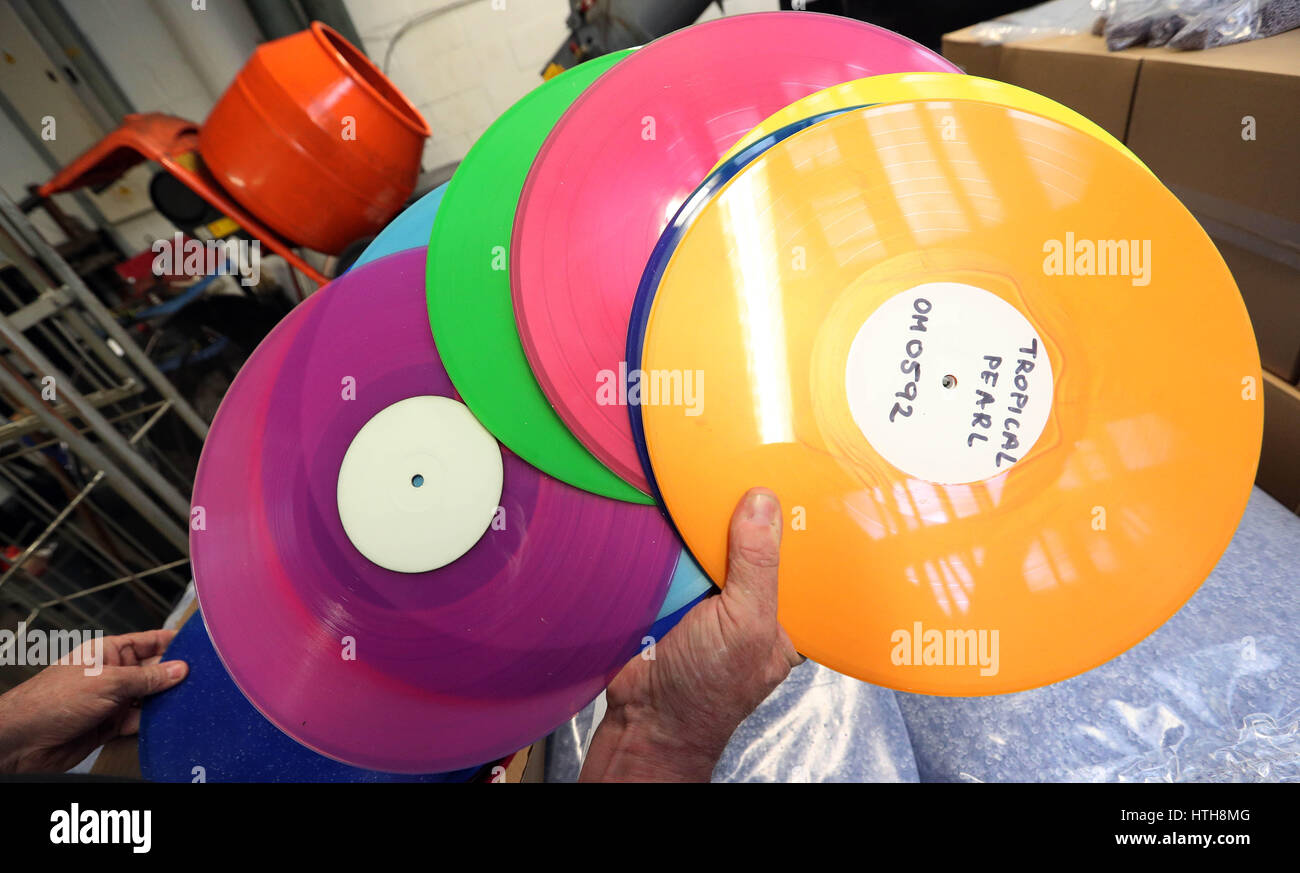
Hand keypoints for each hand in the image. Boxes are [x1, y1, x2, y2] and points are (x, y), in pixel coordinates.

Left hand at [0, 629, 187, 773]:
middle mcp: (113, 675)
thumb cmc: (53, 700)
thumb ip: (147, 678)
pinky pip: (141, 722)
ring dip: (167, 701)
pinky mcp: (111, 726)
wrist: (24, 740)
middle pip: (154, 671)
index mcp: (110, 652)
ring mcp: (112, 701)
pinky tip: (170, 722)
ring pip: (150, 698)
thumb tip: (180, 669)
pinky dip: (154, 723)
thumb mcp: (108, 682)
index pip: (150, 641)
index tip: (202, 646)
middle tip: (205, 678)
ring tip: (193, 701)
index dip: (174, 643)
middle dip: (176, 675)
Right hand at [581, 488, 801, 781]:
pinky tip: (670, 499)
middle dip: (746, 511)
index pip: (798, 560)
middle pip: (752, 544)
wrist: (642, 718)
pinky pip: (674, 554)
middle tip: (748, 458)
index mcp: (782, 617)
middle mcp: (748, 605)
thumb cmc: (705, 688)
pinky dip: (670, 534)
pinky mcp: (670, 593)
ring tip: (709, 465)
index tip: (795, 474)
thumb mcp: (745, 622)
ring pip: (711, 545)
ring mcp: (707, 598)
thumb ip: (757, 564)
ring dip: (703, 520)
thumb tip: (764, 502)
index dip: (797, 521)